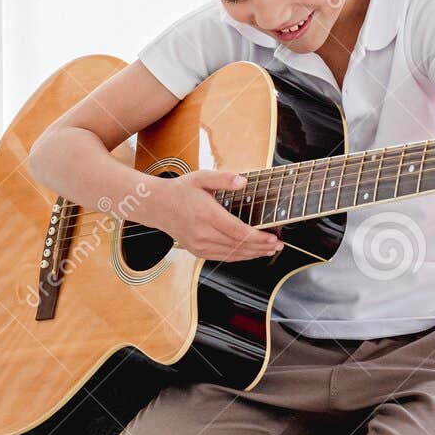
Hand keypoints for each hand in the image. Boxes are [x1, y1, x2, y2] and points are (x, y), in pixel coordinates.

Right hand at [140, 169, 284, 261]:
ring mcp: (199, 245)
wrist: (157, 205)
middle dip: (261, 247)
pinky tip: (251, 253)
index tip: (273, 238)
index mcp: (206, 215)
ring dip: (253, 254)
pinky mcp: (197, 251)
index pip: (237, 231)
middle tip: (278, 245)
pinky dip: (239, 257)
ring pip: (231, 255)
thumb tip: (243, 181)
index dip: (258, 237)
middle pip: (238, 246)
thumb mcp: (201, 177)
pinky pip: (222, 257)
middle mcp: (202, 234)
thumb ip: (224, 178)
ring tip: (270, 251)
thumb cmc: (181, 190)